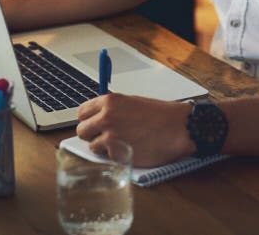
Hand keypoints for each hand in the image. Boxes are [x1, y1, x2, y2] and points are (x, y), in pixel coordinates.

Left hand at [76, 94, 193, 166]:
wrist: (177, 128)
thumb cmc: (159, 114)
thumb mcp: (131, 102)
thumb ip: (112, 109)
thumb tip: (98, 117)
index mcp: (109, 101)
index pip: (82, 112)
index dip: (88, 119)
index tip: (93, 124)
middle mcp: (105, 117)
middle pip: (82, 130)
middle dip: (91, 134)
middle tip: (103, 136)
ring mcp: (110, 136)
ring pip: (91, 145)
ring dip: (101, 147)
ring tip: (118, 144)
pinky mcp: (117, 153)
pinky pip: (105, 157)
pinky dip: (113, 156)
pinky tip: (126, 150)